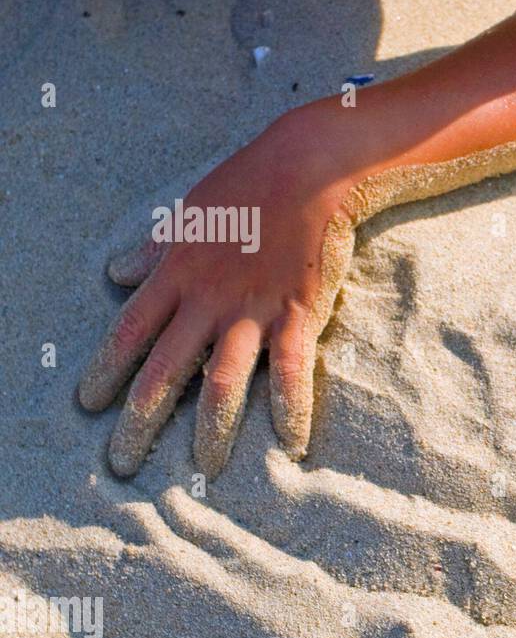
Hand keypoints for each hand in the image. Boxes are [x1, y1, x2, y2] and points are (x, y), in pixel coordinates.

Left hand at [79, 106, 355, 477]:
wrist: (306, 169)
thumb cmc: (247, 187)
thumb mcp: (188, 213)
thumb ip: (152, 249)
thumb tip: (114, 274)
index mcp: (176, 274)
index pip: (129, 332)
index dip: (105, 371)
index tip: (87, 404)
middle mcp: (206, 301)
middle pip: (164, 372)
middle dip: (140, 421)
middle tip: (123, 463)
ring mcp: (251, 312)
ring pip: (222, 383)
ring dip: (211, 431)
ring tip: (202, 469)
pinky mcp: (297, 316)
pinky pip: (292, 373)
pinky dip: (291, 410)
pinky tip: (292, 445)